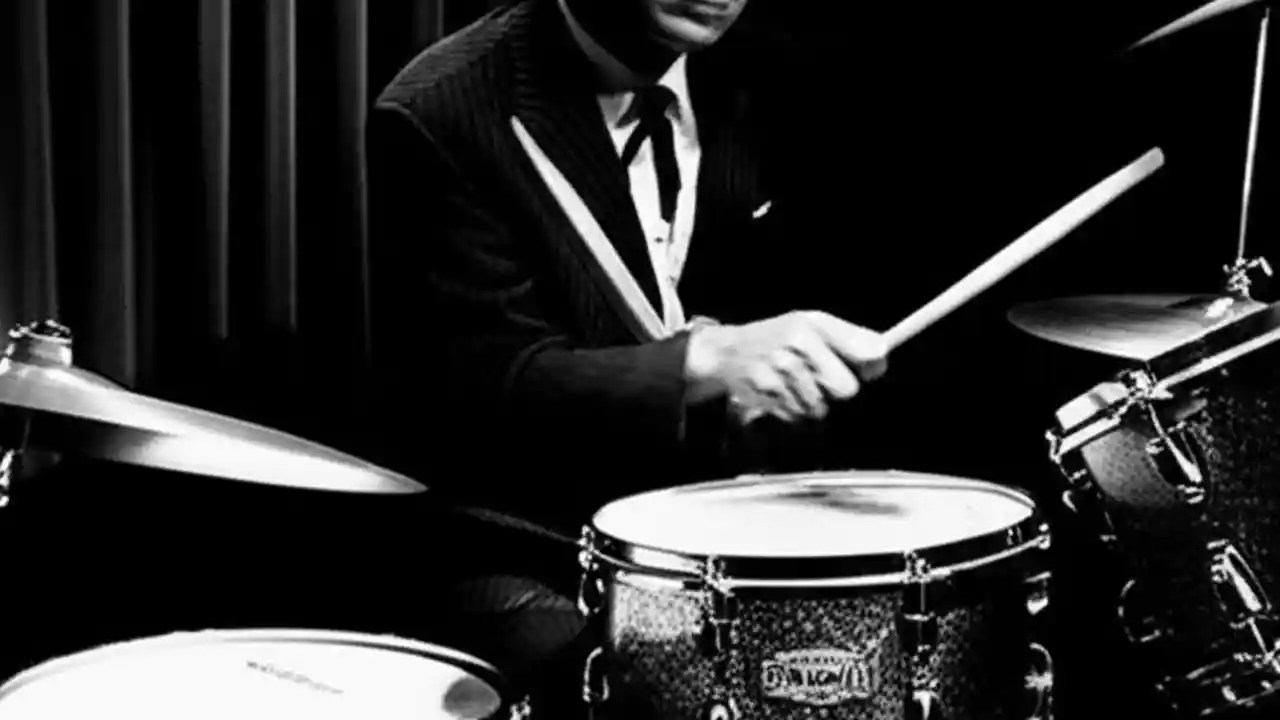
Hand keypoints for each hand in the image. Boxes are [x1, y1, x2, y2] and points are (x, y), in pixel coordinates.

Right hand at [684, 310, 888, 422]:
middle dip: (839, 388)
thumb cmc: (778, 336)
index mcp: (811, 324)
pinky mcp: (767, 397)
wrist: (727, 352)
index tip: (871, 368)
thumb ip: (850, 337)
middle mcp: (796, 347)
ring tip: (798, 383)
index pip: (865, 352)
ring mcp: (780, 374)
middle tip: (825, 377)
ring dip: (815, 401)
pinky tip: (783, 393)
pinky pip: (799, 417)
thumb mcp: (811, 322)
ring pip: (822, 408)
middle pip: (847, 389)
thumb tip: (882, 355)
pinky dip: (795, 410)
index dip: (872, 365)